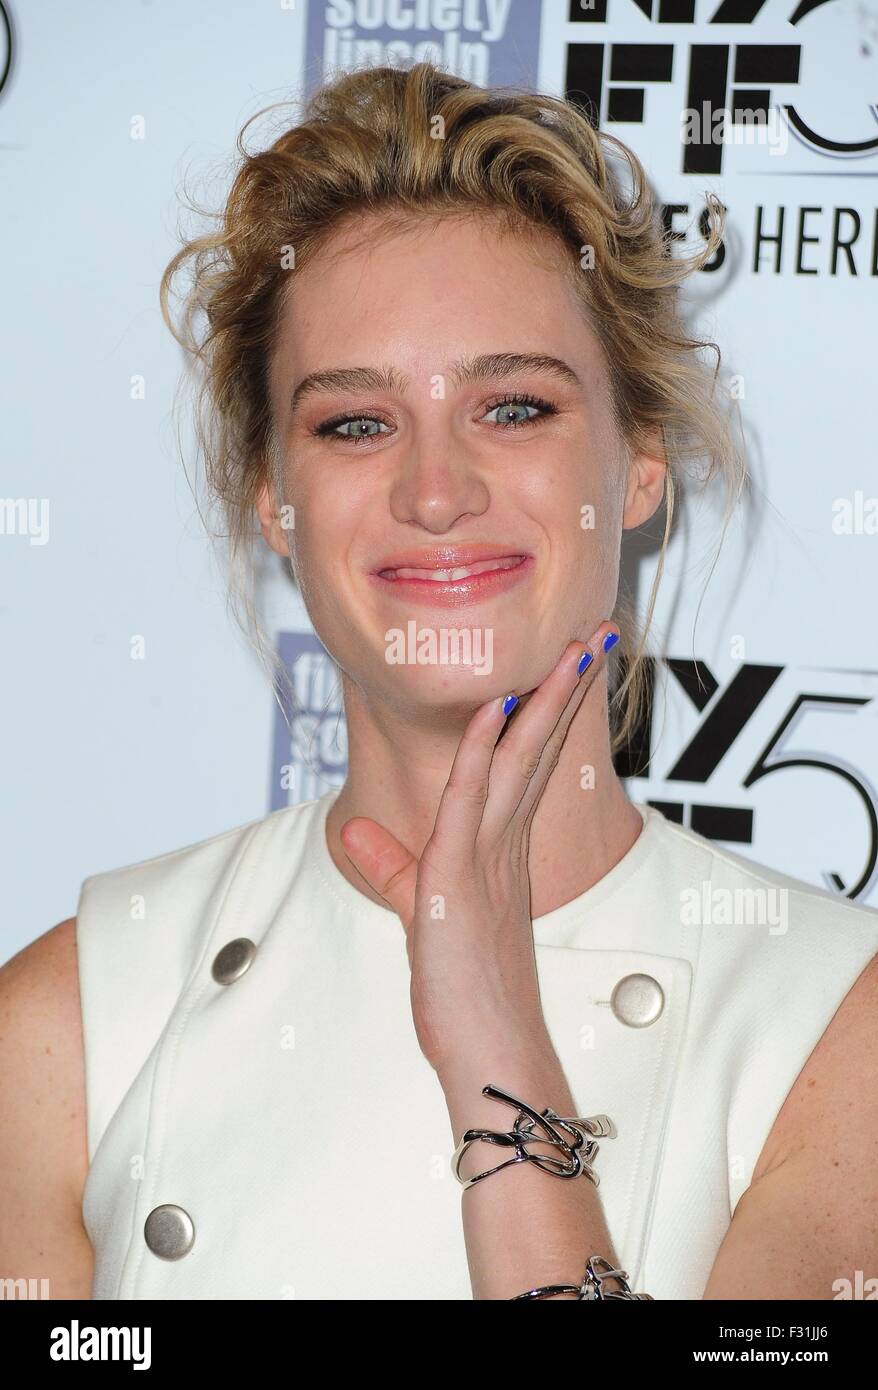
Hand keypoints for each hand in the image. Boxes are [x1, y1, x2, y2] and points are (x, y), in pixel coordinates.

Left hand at [339, 622, 619, 1077]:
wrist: (489, 1055)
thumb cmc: (463, 996)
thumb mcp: (418, 917)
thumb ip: (391, 868)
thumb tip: (356, 828)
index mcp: (504, 849)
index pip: (528, 763)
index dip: (547, 710)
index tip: (569, 663)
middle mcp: (504, 844)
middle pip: (539, 748)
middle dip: (566, 688)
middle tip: (599, 633)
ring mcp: (487, 858)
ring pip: (518, 761)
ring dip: (545, 701)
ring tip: (577, 648)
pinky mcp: (457, 879)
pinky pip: (469, 799)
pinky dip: (479, 750)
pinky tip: (494, 707)